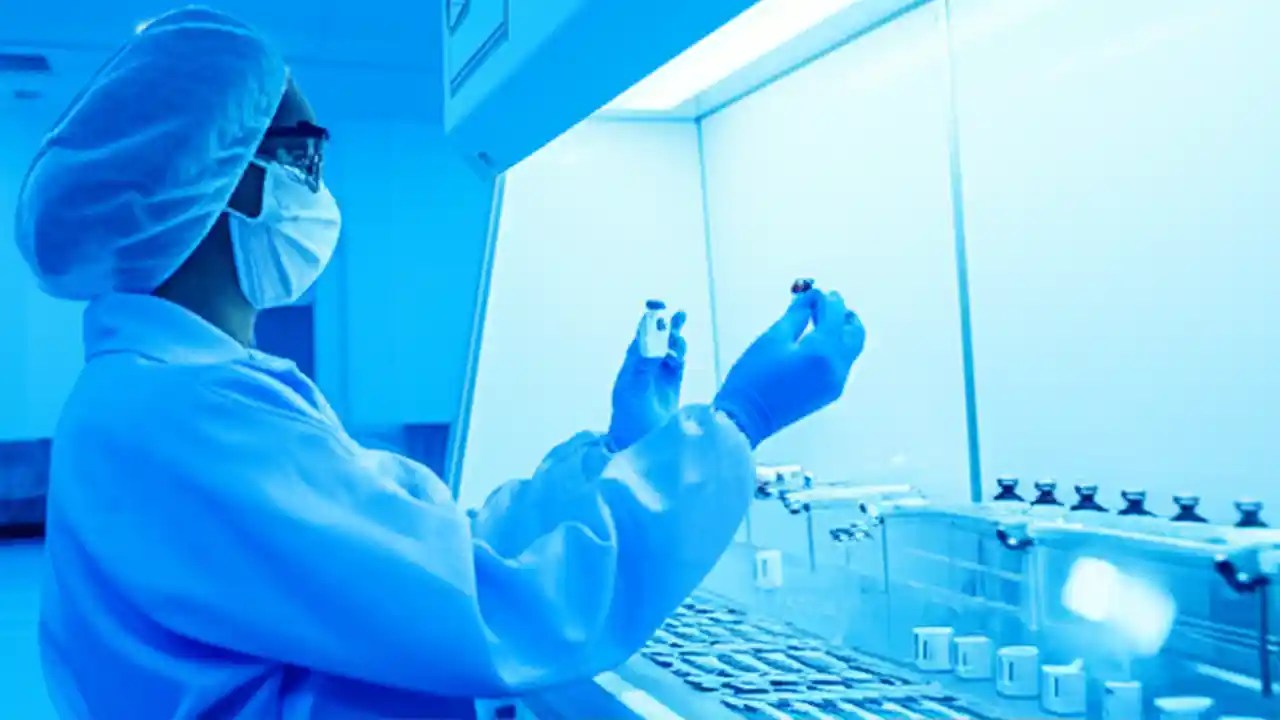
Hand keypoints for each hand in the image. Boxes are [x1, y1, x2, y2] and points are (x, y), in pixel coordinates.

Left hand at [606, 310, 687, 451]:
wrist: (638, 443)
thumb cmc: (629, 418)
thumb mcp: (633, 390)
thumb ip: (644, 367)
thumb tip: (653, 346)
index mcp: (631, 367)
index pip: (641, 338)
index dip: (650, 323)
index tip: (659, 309)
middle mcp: (645, 370)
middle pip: (658, 342)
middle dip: (667, 328)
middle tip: (679, 314)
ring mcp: (660, 379)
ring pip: (670, 353)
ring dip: (676, 342)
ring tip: (680, 336)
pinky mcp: (673, 389)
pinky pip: (678, 367)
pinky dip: (681, 358)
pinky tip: (682, 353)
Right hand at [713, 289, 864, 447]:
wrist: (746, 418)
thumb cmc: (754, 379)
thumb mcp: (774, 338)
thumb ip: (797, 315)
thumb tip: (809, 299)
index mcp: (823, 352)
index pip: (836, 314)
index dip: (826, 299)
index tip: (814, 292)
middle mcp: (836, 369)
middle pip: (855, 332)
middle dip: (843, 314)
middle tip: (825, 304)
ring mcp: (835, 383)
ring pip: (851, 348)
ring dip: (840, 331)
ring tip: (817, 321)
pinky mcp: (829, 393)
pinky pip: (841, 364)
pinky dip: (834, 348)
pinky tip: (814, 343)